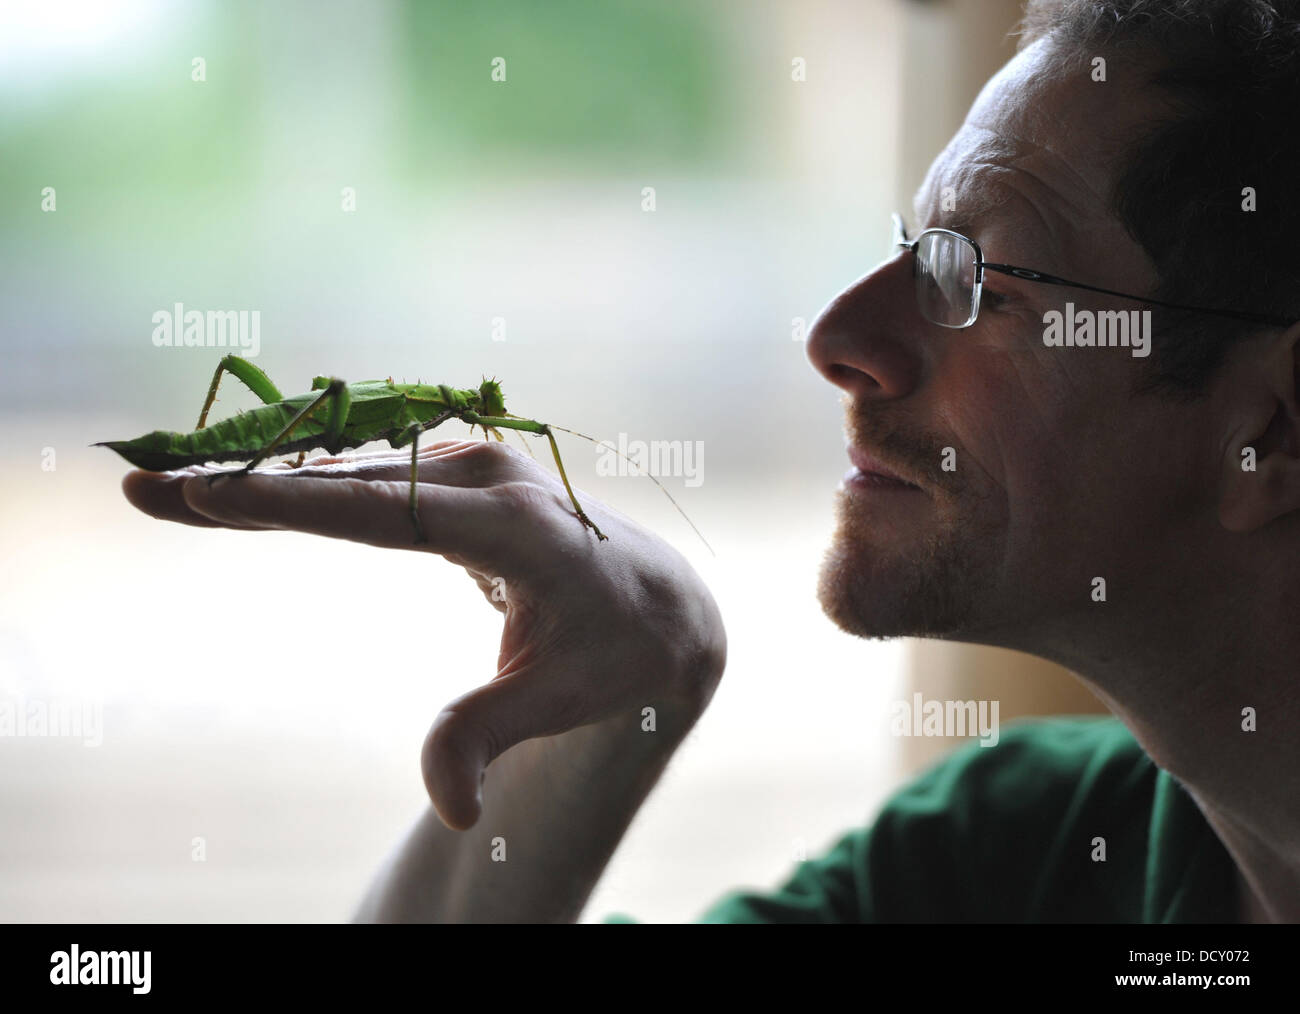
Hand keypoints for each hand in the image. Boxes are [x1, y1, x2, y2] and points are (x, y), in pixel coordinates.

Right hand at [120, 440, 726, 829]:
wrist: (658, 600)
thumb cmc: (611, 654)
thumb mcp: (561, 699)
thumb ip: (491, 736)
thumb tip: (454, 811)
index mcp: (519, 528)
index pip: (390, 512)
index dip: (297, 505)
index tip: (215, 495)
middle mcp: (490, 478)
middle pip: (348, 482)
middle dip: (245, 488)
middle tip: (144, 488)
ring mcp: (473, 467)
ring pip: (347, 474)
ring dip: (258, 485)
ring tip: (164, 494)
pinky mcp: (455, 473)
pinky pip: (366, 481)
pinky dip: (297, 490)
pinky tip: (234, 499)